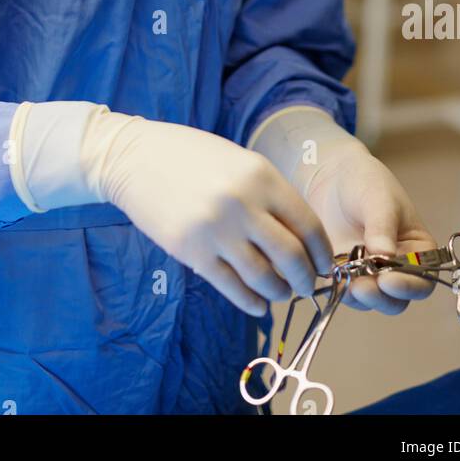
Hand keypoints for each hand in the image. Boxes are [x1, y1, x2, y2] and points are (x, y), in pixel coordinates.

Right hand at [83, 111, 333, 316]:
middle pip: (291, 256)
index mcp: (261, 176)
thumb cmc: (190, 156)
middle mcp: (243, 204)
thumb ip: (268, 192)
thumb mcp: (238, 161)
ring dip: (279, 292)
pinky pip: (231, 287)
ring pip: (263, 277)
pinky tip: (258, 305)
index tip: (325, 264)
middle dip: (306, 278)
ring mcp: (216, 230)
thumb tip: (299, 234)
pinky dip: (250, 302)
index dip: (321, 251)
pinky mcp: (191, 252)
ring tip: (281, 293)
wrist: (134, 158)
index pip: (307, 224)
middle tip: (307, 286)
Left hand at [303, 136, 437, 313]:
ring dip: (358, 296)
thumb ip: (382, 227)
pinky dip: (338, 288)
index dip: (408, 285)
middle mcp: (397, 268)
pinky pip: (344, 291)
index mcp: (417, 250)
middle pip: (397, 299)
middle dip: (381, 297)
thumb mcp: (378, 198)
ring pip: (370, 299)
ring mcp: (370, 273)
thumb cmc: (365, 181)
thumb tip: (385, 256)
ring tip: (343, 278)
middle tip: (362, 287)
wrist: (331, 175)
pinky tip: (328, 275)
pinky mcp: (345, 274)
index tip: (388, 280)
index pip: (422, 279)